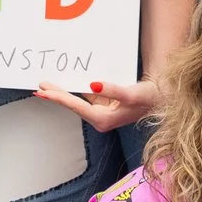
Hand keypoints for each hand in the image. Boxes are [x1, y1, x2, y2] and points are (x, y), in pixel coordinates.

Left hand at [37, 77, 157, 131]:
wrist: (162, 99)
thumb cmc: (150, 98)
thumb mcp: (133, 94)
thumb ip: (113, 90)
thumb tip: (92, 85)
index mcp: (104, 120)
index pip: (77, 106)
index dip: (60, 98)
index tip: (44, 92)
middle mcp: (100, 118)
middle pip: (73, 105)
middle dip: (56, 96)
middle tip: (39, 87)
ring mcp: (101, 110)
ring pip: (77, 100)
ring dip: (63, 92)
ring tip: (46, 85)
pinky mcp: (104, 103)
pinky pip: (85, 95)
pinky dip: (75, 88)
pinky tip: (66, 81)